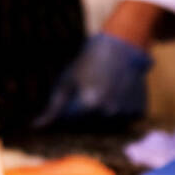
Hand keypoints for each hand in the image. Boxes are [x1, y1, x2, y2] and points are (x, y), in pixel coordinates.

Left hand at [34, 33, 152, 127]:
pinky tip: (115, 94)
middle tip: (88, 91)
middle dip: (82, 115)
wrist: (122, 47)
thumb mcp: (66, 82)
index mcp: (89, 106)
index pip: (69, 124)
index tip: (71, 96)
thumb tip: (35, 127)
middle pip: (87, 127)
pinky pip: (121, 122)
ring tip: (102, 91)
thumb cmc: (88, 63)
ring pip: (105, 126)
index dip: (67, 111)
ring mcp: (126, 114)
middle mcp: (109, 114)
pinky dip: (116, 113)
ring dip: (100, 115)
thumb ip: (53, 108)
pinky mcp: (138, 113)